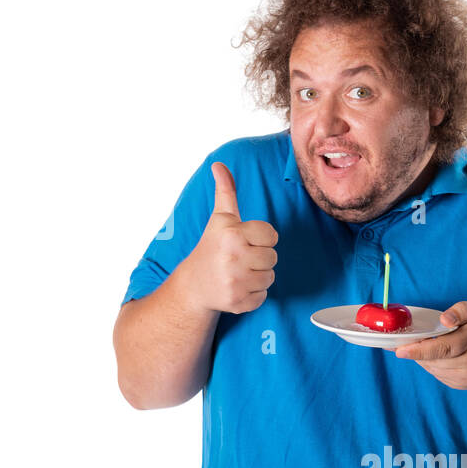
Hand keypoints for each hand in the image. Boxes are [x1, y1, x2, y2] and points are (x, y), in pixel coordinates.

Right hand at [180, 162, 278, 313]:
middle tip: (240, 258)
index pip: (272, 235)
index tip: (243, 241)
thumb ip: (225, 191)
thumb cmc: (211, 247)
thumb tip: (218, 164)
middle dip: (259, 257)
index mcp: (232, 234)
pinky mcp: (238, 303)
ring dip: (258, 275)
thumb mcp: (219, 218)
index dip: (260, 238)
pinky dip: (253, 293)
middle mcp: (233, 258)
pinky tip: (238, 287)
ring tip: (239, 272)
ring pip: (270, 277)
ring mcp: (235, 282)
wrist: (194, 285)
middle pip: (273, 257)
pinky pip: (263, 296)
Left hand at [393, 301, 466, 389]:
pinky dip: (431, 364)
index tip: (400, 350)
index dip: (420, 349)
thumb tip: (444, 319)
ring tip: (425, 345)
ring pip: (434, 367)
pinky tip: (437, 355)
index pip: (444, 347)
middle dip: (417, 352)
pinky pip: (437, 374)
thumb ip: (462, 310)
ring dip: (424, 357)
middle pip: (436, 359)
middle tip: (401, 347)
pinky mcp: (462, 385)